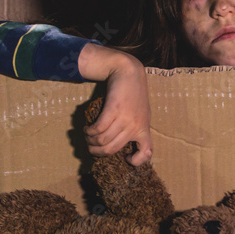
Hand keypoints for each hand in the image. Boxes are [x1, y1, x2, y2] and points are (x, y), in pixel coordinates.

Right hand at [77, 44, 152, 165]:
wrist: (129, 72)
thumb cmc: (134, 93)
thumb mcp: (141, 113)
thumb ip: (135, 127)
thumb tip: (122, 144)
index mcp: (144, 129)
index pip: (147, 152)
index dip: (137, 161)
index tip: (126, 158)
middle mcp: (135, 126)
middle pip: (112, 149)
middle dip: (98, 152)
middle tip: (92, 148)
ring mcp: (125, 118)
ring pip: (103, 140)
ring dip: (91, 141)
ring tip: (88, 136)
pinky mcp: (113, 110)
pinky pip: (98, 129)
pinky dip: (90, 132)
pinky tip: (87, 129)